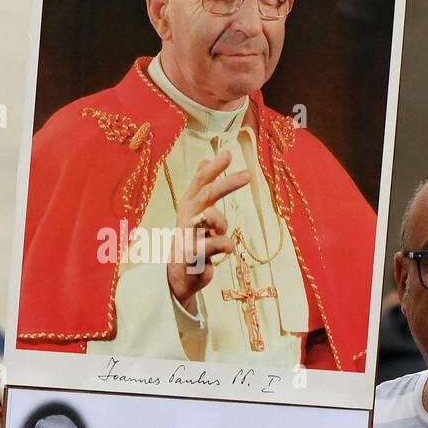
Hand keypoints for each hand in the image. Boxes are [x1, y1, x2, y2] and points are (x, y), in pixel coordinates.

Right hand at [168, 150, 250, 313]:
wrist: (180, 275)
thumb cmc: (191, 239)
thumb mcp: (193, 211)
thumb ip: (200, 187)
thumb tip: (204, 159)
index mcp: (187, 204)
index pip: (200, 181)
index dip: (214, 167)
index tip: (229, 153)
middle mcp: (186, 216)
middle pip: (207, 195)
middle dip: (227, 183)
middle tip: (248, 175)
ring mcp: (189, 234)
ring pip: (217, 219)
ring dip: (222, 225)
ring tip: (218, 234)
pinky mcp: (196, 254)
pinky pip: (223, 243)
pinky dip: (227, 246)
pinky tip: (220, 251)